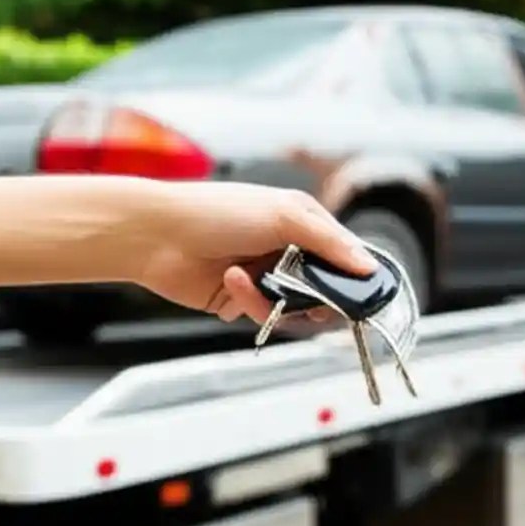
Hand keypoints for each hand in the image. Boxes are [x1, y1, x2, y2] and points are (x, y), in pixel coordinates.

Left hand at [131, 182, 377, 323]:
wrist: (155, 235)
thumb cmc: (215, 211)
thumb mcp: (284, 216)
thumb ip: (330, 242)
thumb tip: (368, 266)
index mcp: (300, 221)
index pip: (342, 252)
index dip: (354, 274)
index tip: (364, 295)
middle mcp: (285, 248)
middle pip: (323, 286)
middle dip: (318, 295)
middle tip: (313, 301)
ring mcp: (264, 275)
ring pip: (294, 306)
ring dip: (275, 297)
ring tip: (249, 278)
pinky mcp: (241, 299)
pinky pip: (263, 314)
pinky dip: (250, 301)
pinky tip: (231, 280)